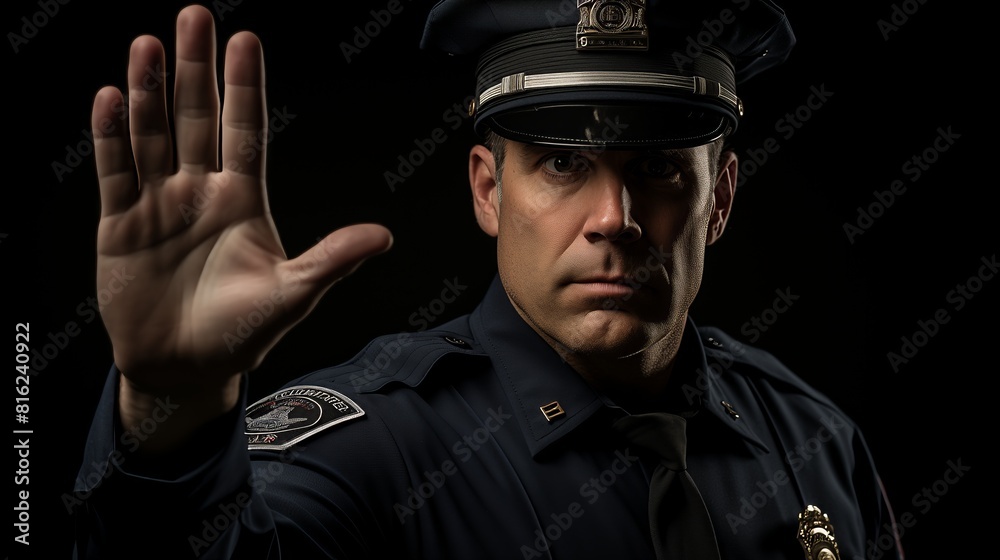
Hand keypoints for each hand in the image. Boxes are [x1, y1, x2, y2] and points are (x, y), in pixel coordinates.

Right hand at [92, 5, 391, 396]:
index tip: (247, 40)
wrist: (183, 367)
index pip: (246, 132)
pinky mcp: (120, 223)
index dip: (245, 87)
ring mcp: (158, 203)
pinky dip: (112, 138)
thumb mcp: (290, 295)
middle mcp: (200, 192)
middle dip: (197, 69)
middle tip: (194, 16)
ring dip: (150, 92)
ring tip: (148, 46)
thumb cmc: (240, 332)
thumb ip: (331, 261)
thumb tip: (383, 235)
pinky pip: (115, 172)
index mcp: (243, 201)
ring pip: (153, 135)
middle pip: (198, 119)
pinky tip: (111, 98)